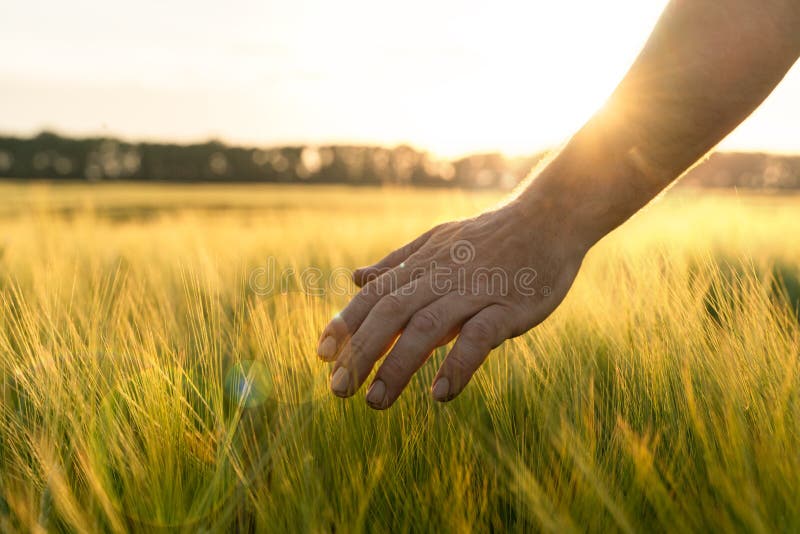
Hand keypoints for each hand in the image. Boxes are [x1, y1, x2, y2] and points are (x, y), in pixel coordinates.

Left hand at [315, 191, 587, 408]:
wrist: (550, 218)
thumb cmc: (492, 236)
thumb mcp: (438, 242)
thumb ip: (397, 263)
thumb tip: (356, 278)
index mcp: (424, 264)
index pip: (375, 294)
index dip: (347, 323)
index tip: (322, 354)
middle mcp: (442, 276)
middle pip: (392, 312)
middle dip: (361, 350)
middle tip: (339, 389)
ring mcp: (475, 290)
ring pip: (428, 326)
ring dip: (398, 365)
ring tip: (375, 401)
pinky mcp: (508, 306)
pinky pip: (480, 336)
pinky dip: (458, 364)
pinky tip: (440, 394)